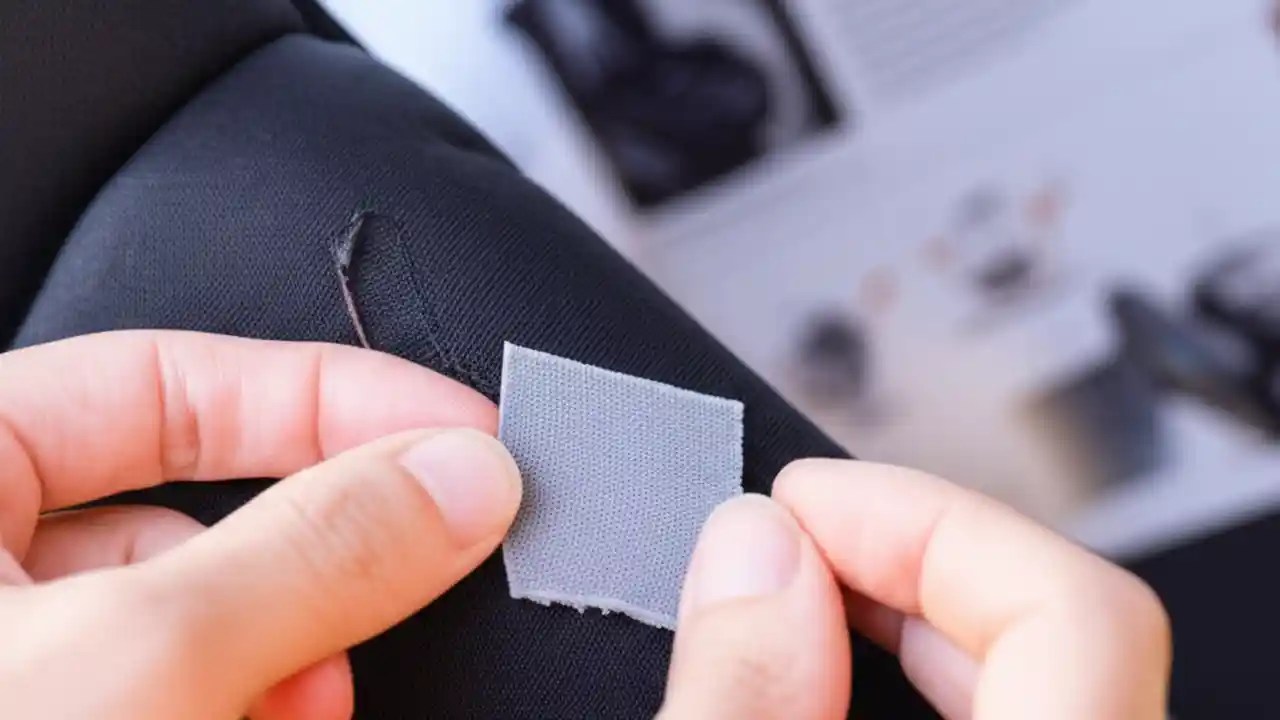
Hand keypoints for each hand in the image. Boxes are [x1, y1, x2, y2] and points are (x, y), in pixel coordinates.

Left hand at [0, 331, 521, 718]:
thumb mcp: (135, 655)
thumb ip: (309, 551)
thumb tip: (461, 475)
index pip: (165, 378)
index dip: (326, 395)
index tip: (460, 435)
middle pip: (194, 501)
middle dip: (314, 550)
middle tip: (416, 571)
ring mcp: (11, 657)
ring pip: (193, 613)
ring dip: (286, 650)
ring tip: (312, 706)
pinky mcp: (61, 718)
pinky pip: (171, 689)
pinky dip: (246, 703)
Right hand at [661, 461, 1171, 719]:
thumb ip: (740, 703)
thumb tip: (750, 552)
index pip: (1070, 608)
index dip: (925, 520)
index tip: (803, 504)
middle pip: (1058, 624)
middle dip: (901, 554)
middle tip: (782, 542)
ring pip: (1042, 671)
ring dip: (909, 615)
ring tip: (795, 600)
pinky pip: (1023, 709)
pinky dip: (927, 683)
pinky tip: (830, 681)